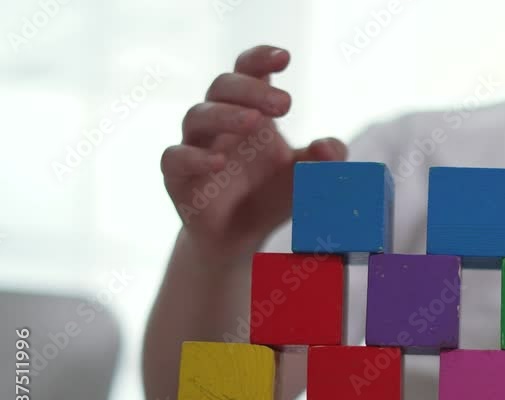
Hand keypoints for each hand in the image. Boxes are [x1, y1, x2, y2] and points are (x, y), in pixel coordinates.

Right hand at [161, 45, 347, 259]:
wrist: (244, 236)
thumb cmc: (275, 193)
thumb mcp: (311, 176)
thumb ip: (328, 159)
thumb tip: (328, 147)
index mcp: (250, 109)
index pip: (247, 70)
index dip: (261, 58)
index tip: (286, 58)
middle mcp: (219, 121)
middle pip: (222, 86)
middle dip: (252, 89)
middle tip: (286, 105)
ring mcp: (194, 145)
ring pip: (197, 116)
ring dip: (225, 114)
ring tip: (255, 122)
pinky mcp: (177, 176)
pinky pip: (175, 158)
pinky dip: (195, 157)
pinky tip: (219, 161)